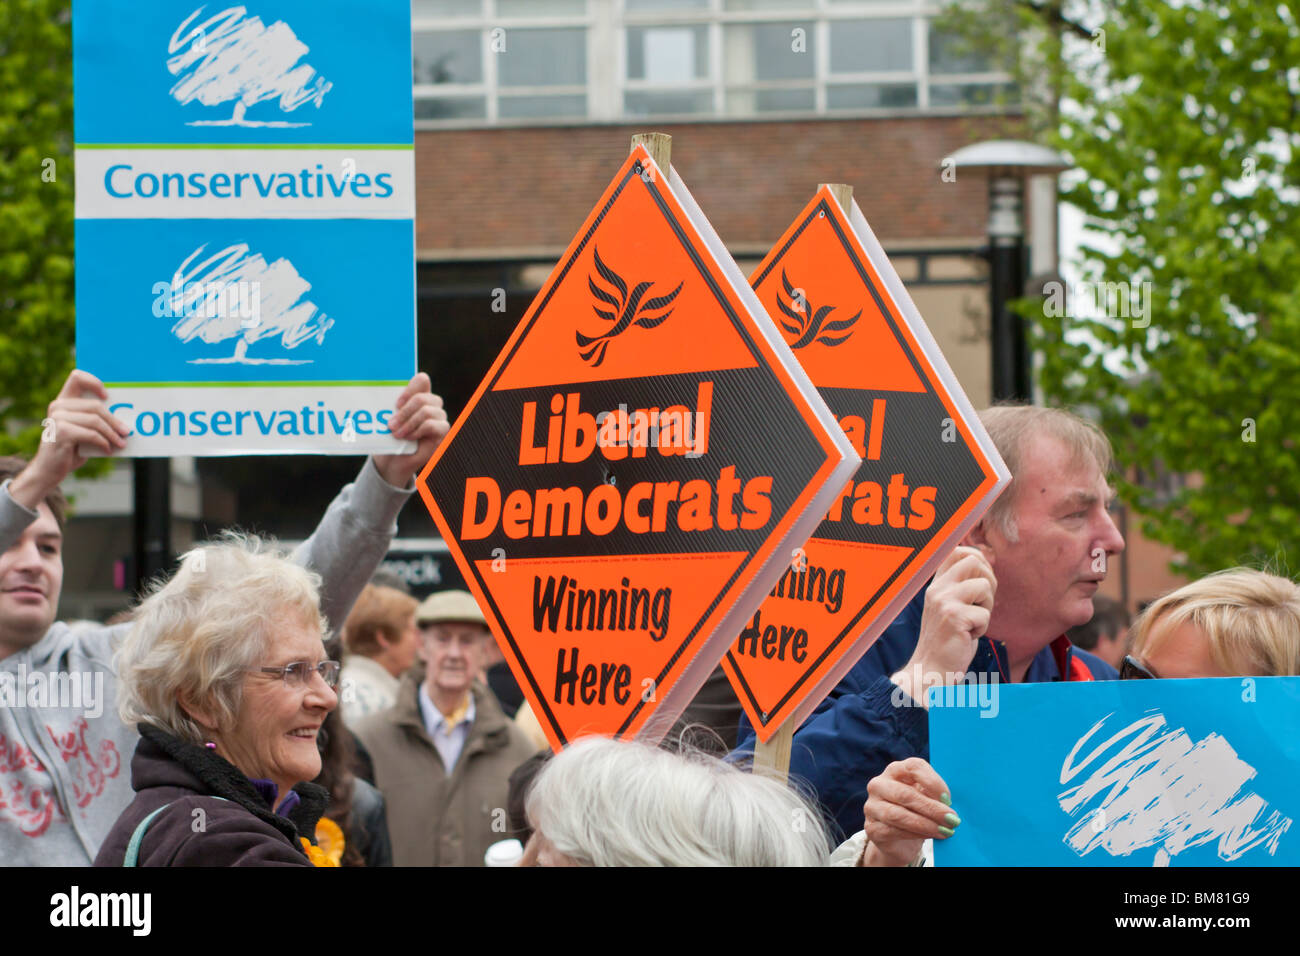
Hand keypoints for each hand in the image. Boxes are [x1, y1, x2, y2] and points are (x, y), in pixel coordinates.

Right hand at [8, 370, 127, 510]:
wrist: (50, 469)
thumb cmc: (71, 448)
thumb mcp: (83, 430)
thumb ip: (95, 419)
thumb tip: (125, 420)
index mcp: (63, 401)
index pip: (77, 377)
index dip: (94, 382)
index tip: (107, 396)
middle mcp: (58, 406)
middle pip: (95, 405)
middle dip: (114, 420)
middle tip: (126, 432)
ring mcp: (57, 418)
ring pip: (95, 421)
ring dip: (112, 434)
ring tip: (121, 443)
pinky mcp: (61, 432)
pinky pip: (91, 434)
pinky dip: (104, 443)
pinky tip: (109, 450)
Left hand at [372, 373, 449, 488]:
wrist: (392, 460)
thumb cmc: (388, 438)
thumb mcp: (385, 420)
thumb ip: (388, 408)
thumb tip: (381, 400)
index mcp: (417, 396)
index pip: (422, 380)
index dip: (410, 389)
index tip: (396, 404)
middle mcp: (431, 404)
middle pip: (422, 397)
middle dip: (404, 412)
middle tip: (391, 425)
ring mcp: (438, 417)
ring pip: (427, 411)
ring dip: (409, 423)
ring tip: (397, 434)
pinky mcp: (442, 431)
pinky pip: (431, 425)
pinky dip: (417, 431)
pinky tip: (408, 438)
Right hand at [860, 758, 957, 866]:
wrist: (899, 839)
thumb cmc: (917, 811)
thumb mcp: (926, 797)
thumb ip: (934, 795)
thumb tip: (946, 804)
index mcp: (895, 770)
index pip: (913, 767)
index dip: (933, 782)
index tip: (948, 798)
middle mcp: (879, 784)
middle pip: (905, 794)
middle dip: (932, 808)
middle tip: (952, 819)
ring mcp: (872, 806)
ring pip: (898, 815)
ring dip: (926, 824)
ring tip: (945, 831)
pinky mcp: (871, 828)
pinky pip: (894, 831)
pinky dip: (915, 835)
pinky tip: (930, 836)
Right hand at [891, 545, 994, 704]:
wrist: (931, 669)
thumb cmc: (948, 640)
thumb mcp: (951, 606)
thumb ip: (963, 584)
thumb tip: (987, 557)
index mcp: (937, 584)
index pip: (957, 551)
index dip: (978, 558)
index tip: (983, 579)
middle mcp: (937, 589)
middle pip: (974, 560)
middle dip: (989, 580)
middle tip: (982, 603)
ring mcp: (943, 602)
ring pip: (984, 585)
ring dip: (987, 606)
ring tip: (974, 622)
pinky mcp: (953, 617)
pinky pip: (984, 614)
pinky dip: (983, 628)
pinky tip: (969, 636)